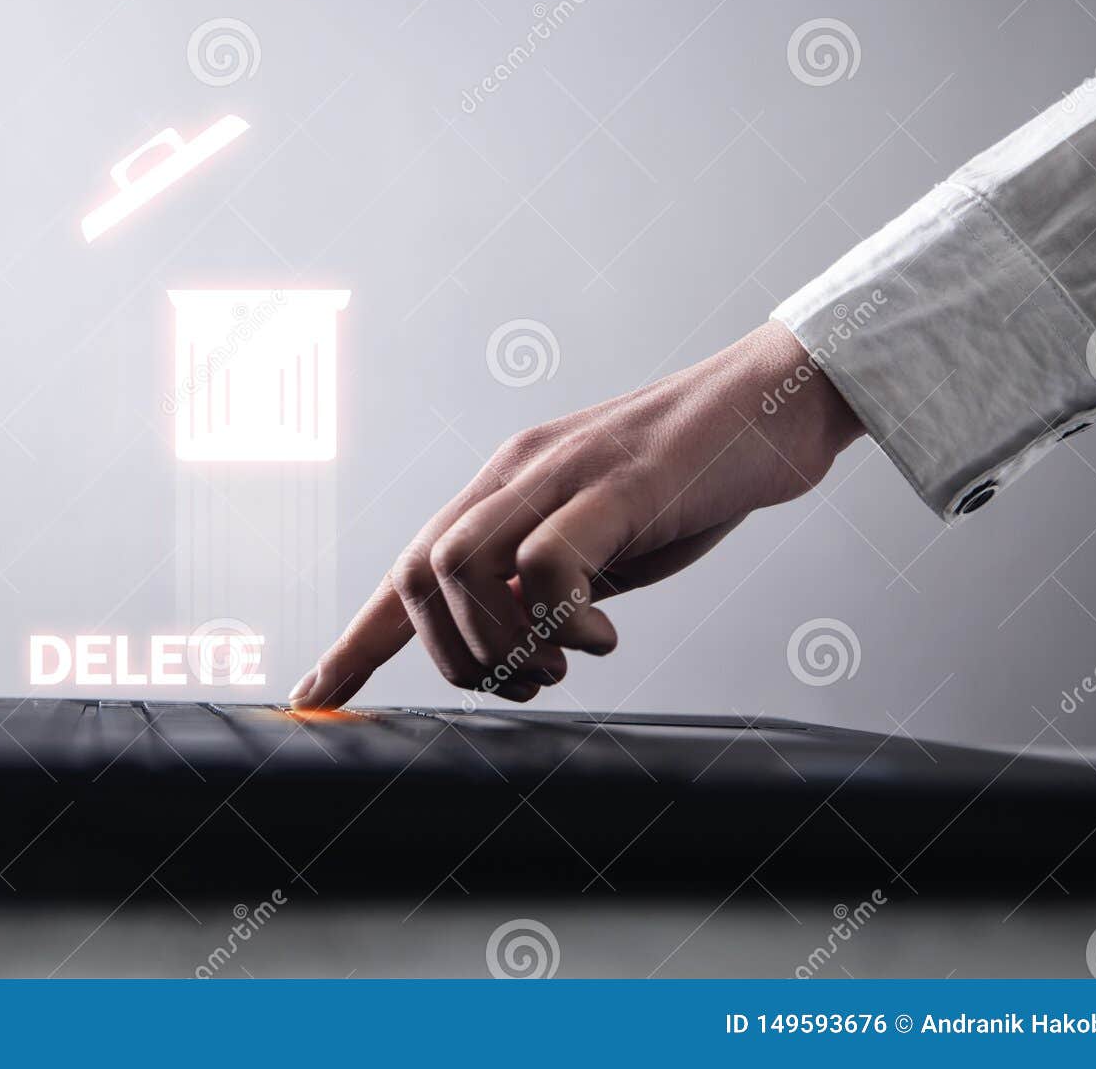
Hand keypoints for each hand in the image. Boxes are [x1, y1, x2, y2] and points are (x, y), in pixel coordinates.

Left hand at [289, 321, 864, 706]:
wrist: (783, 398)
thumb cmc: (696, 478)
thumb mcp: (605, 543)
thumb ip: (551, 583)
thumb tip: (514, 647)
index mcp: (506, 488)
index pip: (408, 571)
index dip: (357, 642)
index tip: (313, 697)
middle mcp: (515, 473)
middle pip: (416, 575)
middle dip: (453, 657)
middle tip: (524, 686)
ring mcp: (563, 472)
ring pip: (459, 566)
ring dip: (501, 642)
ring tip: (563, 663)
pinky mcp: (620, 480)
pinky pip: (548, 562)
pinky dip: (566, 619)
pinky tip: (608, 635)